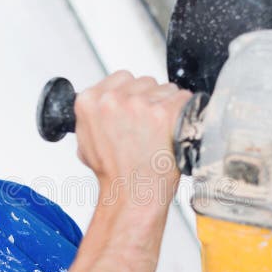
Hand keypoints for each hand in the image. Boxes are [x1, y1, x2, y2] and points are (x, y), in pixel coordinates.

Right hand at [73, 71, 191, 202]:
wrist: (132, 194)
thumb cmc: (114, 173)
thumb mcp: (86, 141)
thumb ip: (93, 116)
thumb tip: (104, 103)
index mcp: (90, 101)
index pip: (122, 78)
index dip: (132, 94)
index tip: (136, 110)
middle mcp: (113, 99)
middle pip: (145, 81)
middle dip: (150, 99)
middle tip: (149, 126)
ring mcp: (140, 104)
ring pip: (166, 89)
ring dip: (168, 106)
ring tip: (160, 133)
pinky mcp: (165, 112)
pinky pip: (185, 99)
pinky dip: (185, 114)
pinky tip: (174, 132)